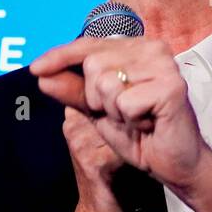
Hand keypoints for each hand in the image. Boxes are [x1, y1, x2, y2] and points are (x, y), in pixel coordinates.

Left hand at [31, 35, 211, 211]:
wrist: (175, 166)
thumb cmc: (141, 136)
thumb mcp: (99, 112)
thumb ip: (74, 91)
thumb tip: (42, 75)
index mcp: (138, 48)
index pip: (89, 45)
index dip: (60, 56)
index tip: (35, 69)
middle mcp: (153, 49)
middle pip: (93, 64)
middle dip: (98, 99)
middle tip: (124, 115)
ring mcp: (164, 66)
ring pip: (106, 83)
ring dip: (115, 112)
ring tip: (138, 120)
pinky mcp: (171, 87)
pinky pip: (125, 102)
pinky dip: (131, 121)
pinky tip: (150, 125)